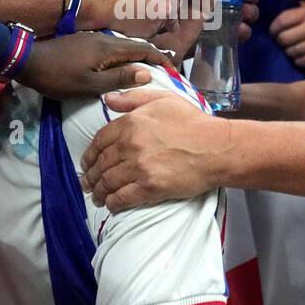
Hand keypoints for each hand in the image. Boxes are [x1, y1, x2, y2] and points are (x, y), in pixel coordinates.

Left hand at [15, 31, 173, 98]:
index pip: (143, 50)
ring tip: (145, 73)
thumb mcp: (90, 85)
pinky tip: (120, 68)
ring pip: (123, 47)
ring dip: (136, 58)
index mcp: (109, 49)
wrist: (27, 61)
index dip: (161, 59)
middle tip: (164, 73)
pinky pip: (111, 49)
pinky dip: (122, 58)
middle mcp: (105, 39)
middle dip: (152, 58)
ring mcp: (93, 39)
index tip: (173, 71)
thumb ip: (119, 79)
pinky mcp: (83, 42)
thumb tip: (147, 74)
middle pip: (135, 46)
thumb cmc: (59, 77)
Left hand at [80, 88, 222, 209]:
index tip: (87, 163)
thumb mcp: (163, 99)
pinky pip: (122, 198)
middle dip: (91, 176)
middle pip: (101, 164)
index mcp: (131, 123)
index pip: (99, 141)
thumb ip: (132, 99)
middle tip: (87, 184)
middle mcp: (130, 145)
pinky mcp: (150, 188)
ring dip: (99, 192)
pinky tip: (110, 205)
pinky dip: (113, 203)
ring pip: (108, 183)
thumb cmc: (193, 122)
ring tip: (96, 197)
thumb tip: (107, 99)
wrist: (217, 148)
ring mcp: (139, 168)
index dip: (89, 155)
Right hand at [82, 0, 173, 36]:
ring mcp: (156, 23)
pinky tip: (124, 18)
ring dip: (148, 16)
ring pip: (158, 20)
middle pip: (164, 5)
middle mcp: (167, 5)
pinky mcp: (143, 36)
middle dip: (153, 3)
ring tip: (128, 8)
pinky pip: (148, 34)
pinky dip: (140, 28)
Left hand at [268, 2, 304, 68]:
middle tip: (281, 40)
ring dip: (288, 51)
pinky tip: (300, 55)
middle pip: (283, 38)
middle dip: (279, 40)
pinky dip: (298, 60)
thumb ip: (298, 7)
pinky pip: (301, 61)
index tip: (273, 31)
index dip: (273, 28)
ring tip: (290, 48)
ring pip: (291, 51)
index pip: (281, 21)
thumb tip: (279, 12)